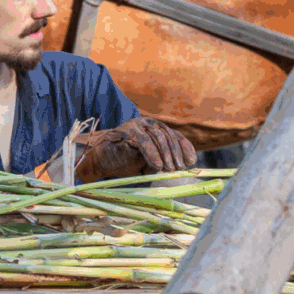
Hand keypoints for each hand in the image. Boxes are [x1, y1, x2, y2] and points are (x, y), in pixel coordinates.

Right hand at [70, 116, 197, 181]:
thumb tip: (182, 168)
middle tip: (179, 169)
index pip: (175, 136)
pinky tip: (157, 166)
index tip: (191, 162)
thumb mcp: (150, 163)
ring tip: (169, 169)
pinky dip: (152, 154)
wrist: (102, 161)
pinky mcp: (128, 130)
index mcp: (157, 130)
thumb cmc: (127, 163)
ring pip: (158, 137)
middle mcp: (149, 124)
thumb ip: (164, 162)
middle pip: (169, 136)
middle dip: (176, 154)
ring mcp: (138, 125)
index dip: (185, 148)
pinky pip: (144, 141)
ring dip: (166, 155)